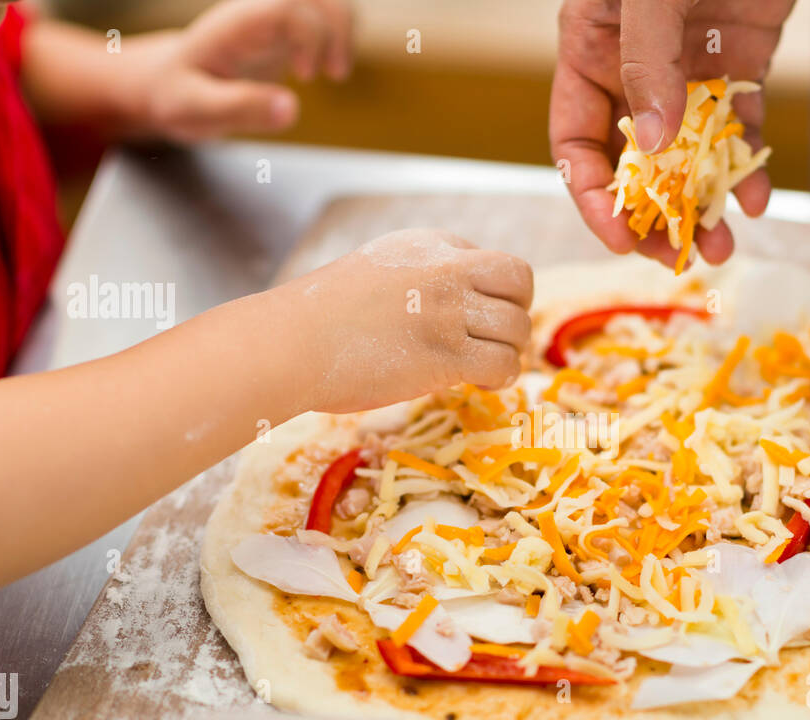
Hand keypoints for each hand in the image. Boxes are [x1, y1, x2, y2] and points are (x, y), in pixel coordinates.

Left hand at [126, 0, 353, 141]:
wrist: (167, 81)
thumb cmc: (178, 95)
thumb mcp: (197, 110)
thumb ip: (240, 108)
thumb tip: (292, 109)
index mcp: (236, 25)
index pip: (287, 7)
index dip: (310, 36)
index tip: (306, 76)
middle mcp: (258, 11)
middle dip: (338, 26)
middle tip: (333, 74)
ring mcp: (273, 17)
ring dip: (345, 28)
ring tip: (336, 73)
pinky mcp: (285, 29)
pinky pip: (324, 13)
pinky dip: (341, 33)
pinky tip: (331, 65)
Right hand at [278, 230, 533, 411]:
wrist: (290, 343)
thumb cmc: (316, 318)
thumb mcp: (374, 272)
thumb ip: (414, 280)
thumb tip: (441, 311)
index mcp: (428, 244)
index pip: (489, 261)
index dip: (488, 295)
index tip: (468, 321)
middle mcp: (445, 269)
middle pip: (519, 280)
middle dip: (516, 311)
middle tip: (493, 339)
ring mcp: (449, 309)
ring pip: (517, 326)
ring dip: (509, 351)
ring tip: (483, 368)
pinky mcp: (448, 353)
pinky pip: (505, 363)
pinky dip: (502, 378)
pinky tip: (479, 384)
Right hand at [551, 0, 791, 268]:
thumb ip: (646, 60)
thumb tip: (650, 146)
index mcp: (589, 47)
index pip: (575, 142)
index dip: (593, 197)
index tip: (621, 239)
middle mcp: (632, 68)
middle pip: (631, 163)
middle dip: (652, 216)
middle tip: (678, 258)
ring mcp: (688, 70)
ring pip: (686, 157)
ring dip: (701, 206)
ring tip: (720, 249)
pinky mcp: (739, 66)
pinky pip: (736, 130)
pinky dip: (745, 168)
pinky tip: (754, 199)